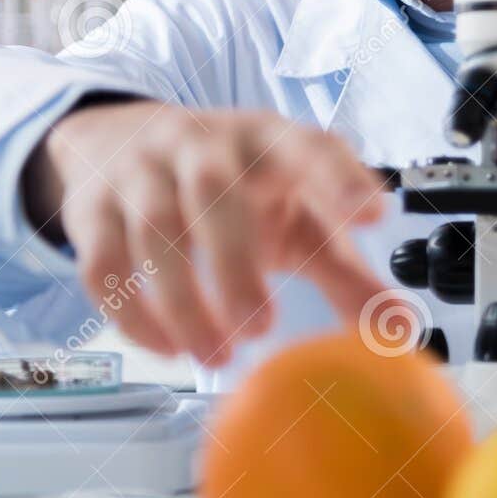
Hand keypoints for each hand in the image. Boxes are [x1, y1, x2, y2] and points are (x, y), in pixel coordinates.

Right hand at [22, 99, 388, 366]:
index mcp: (269, 141)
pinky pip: (102, 261)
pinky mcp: (94, 208)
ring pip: (154, 231)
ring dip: (184, 301)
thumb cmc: (236, 189)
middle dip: (236, 265)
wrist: (119, 141)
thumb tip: (402, 333)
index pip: (309, 146)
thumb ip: (347, 273)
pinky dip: (131, 311)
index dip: (341, 177)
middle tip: (261, 330)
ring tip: (218, 356)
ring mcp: (142, 172)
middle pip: (216, 193)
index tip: (375, 214)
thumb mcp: (296, 218)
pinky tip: (167, 348)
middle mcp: (204, 145)